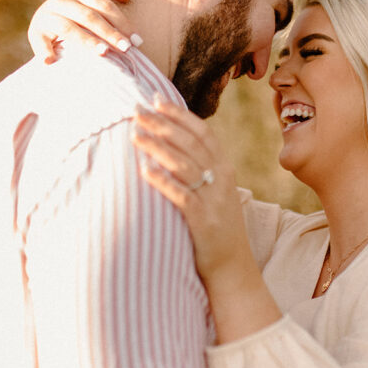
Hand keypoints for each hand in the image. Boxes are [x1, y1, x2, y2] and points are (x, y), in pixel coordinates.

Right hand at [27, 0, 140, 63]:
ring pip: (70, 29)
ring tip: (103, 53)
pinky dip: (44, 50)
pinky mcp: (36, 31)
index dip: (122, 22)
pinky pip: (40, 41)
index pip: (104, 6)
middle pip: (89, 18)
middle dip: (110, 33)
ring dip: (86, 42)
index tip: (137, 40)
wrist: (50, 16)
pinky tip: (51, 61)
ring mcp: (47, 15)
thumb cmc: (81, 5)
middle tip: (126, 49)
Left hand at [132, 98, 248, 284]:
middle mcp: (221, 180)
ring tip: (134, 134)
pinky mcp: (203, 222)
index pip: (203, 132)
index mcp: (224, 169)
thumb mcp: (215, 192)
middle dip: (162, 124)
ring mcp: (213, 200)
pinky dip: (163, 181)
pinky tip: (144, 170)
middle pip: (190, 144)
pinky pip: (181, 196)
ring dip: (158, 147)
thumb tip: (173, 144)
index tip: (156, 99)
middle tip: (136, 110)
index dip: (179, 114)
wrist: (232, 268)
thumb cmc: (216, 227)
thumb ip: (201, 169)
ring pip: (184, 165)